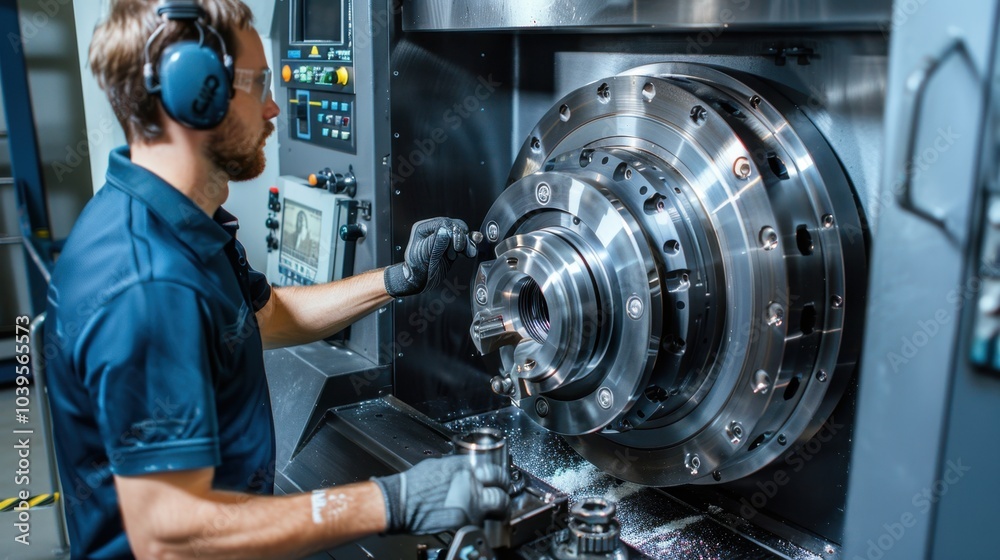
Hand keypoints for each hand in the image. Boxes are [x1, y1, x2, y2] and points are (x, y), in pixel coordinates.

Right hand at [372, 454, 509, 534]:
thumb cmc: (412, 485)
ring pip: (498, 504)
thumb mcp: (437, 466)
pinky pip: (480, 522)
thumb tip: (465, 472)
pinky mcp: (465, 521)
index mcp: (463, 467)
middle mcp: (470, 482)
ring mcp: (470, 502)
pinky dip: (479, 523)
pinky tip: (476, 523)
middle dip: (505, 489)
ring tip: (499, 512)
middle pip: (502, 483)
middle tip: (504, 494)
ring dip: (500, 508)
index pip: (492, 468)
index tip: (499, 479)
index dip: (498, 474)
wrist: (399, 502)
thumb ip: (456, 469)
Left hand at [384, 217, 476, 296]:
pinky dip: (469, 245)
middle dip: (462, 238)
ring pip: (461, 234)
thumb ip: (436, 243)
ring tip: (469, 253)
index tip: (457, 246)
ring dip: (467, 243)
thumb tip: (446, 231)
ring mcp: (443, 239)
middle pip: (454, 227)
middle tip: (461, 249)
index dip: (453, 232)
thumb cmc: (417, 270)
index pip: (443, 223)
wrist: (419, 283)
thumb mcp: (424, 256)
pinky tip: (472, 249)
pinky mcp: (450, 247)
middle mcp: (433, 231)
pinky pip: (463, 242)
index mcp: (423, 229)